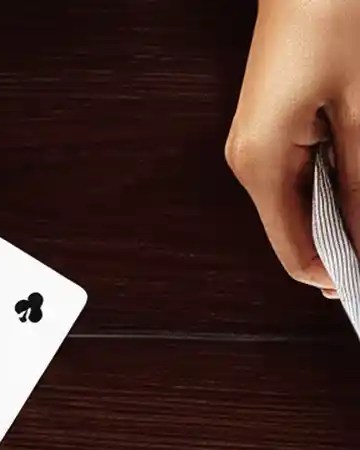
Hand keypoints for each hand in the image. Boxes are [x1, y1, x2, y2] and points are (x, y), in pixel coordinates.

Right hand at [227, 0, 359, 296]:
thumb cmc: (326, 20)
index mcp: (259, 163)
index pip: (295, 252)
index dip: (336, 278)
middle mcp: (246, 159)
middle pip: (297, 232)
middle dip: (345, 244)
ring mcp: (254, 144)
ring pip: (302, 204)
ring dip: (342, 212)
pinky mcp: (269, 128)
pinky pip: (300, 176)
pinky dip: (334, 185)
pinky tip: (357, 177)